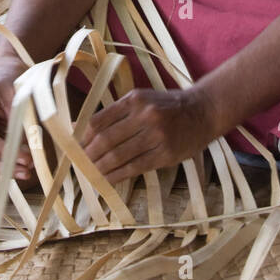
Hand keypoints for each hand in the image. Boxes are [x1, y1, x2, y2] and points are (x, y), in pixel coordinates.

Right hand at [0, 69, 32, 180]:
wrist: (7, 72)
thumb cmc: (12, 79)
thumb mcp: (19, 97)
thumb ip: (22, 122)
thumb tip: (31, 150)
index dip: (4, 152)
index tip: (26, 159)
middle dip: (3, 166)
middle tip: (27, 171)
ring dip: (4, 169)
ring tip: (27, 171)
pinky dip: (5, 164)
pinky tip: (22, 166)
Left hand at [82, 86, 214, 184]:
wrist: (203, 111)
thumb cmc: (167, 105)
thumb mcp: (141, 99)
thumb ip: (114, 112)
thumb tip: (79, 128)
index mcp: (134, 99)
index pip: (99, 121)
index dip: (83, 138)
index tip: (75, 147)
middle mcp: (145, 115)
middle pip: (106, 140)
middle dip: (89, 155)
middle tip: (80, 164)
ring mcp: (156, 136)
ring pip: (119, 156)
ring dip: (100, 168)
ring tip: (90, 174)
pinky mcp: (165, 154)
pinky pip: (135, 167)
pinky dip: (118, 175)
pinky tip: (108, 179)